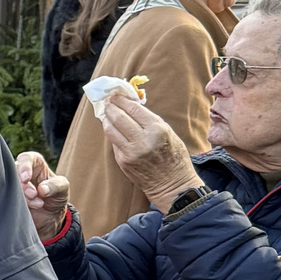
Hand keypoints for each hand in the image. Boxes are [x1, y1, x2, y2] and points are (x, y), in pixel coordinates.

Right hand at [14, 151, 69, 239]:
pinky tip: (31, 209)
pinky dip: (19, 205)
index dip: (24, 167)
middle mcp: (22, 173)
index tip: (26, 178)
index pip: (25, 158)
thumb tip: (42, 189)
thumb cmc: (57, 196)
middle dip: (23, 185)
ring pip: (10, 187)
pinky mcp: (11, 198)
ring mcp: (15, 186)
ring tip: (38, 204)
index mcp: (35, 164)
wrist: (51, 216)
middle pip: (14, 173)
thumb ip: (56, 185)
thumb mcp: (63, 188)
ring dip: (24, 197)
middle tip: (33, 195)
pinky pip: (8, 199)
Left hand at [98, 95, 195, 209]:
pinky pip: (114, 143)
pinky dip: (111, 133)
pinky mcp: (123, 161)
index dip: (123, 100)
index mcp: (158, 129)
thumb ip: (151, 121)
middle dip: (112, 107)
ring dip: (107, 119)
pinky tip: (110, 128)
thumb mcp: (169, 133)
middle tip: (108, 101)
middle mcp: (143, 139)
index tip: (116, 95)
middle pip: (120, 117)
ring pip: (111, 130)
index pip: (134, 109)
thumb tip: (132, 107)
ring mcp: (131, 151)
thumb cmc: (174, 157)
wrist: (173, 185)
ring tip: (106, 112)